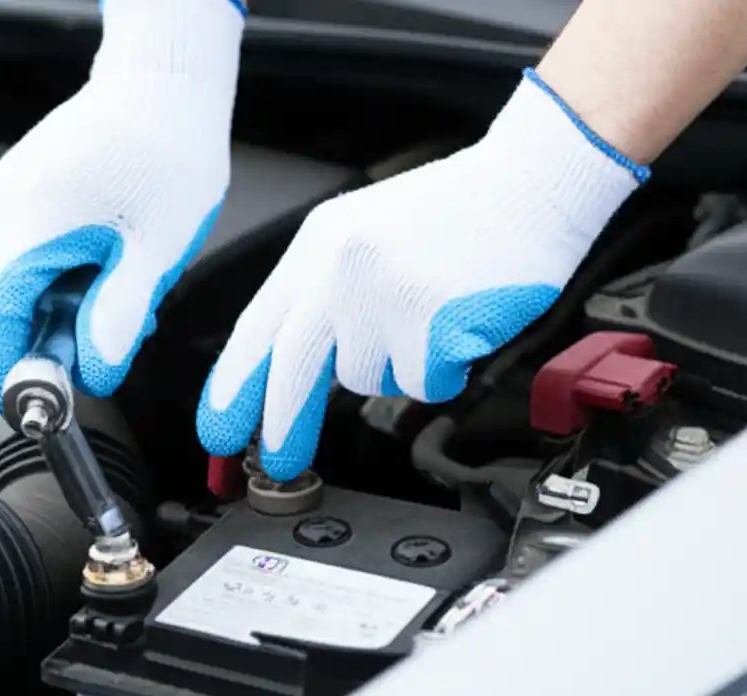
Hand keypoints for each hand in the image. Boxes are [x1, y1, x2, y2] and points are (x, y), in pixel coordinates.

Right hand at [0, 0, 242, 407]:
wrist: (167, 81)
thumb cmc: (170, 149)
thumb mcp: (157, 251)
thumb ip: (119, 319)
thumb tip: (94, 375)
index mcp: (30, 224)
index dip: (8, 372)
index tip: (34, 407)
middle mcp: (6, 207)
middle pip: (3, 304)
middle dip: (45, 345)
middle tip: (97, 362)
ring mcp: (14, 195)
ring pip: (22, 282)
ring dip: (62, 312)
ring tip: (122, 308)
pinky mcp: (29, 190)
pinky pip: (34, 253)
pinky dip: (65, 280)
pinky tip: (110, 277)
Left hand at [197, 70, 647, 479]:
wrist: (528, 184)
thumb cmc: (454, 212)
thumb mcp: (363, 235)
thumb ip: (323, 294)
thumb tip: (289, 371)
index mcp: (318, 245)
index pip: (257, 329)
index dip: (233, 388)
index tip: (218, 428)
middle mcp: (341, 269)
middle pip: (292, 370)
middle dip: (282, 423)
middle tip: (275, 459)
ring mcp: (385, 297)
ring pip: (369, 380)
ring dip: (398, 367)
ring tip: (428, 316)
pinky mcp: (432, 324)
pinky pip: (423, 383)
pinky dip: (442, 370)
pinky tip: (458, 324)